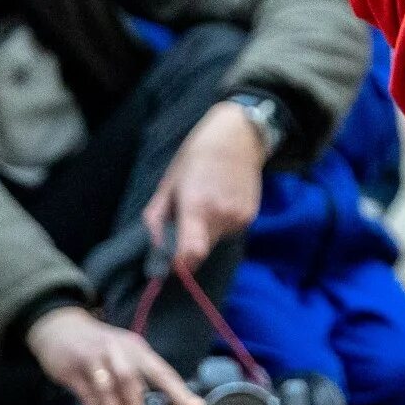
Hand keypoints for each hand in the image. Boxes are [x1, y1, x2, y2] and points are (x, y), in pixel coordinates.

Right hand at [24, 304, 199, 404]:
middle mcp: (117, 351)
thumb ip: (141, 373)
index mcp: (136, 348)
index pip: (161, 371)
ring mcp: (94, 360)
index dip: (178, 391)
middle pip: (130, 381)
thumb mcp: (125, 351)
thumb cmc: (101, 346)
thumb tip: (160, 401)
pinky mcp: (73, 371)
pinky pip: (88, 397)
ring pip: (108, 391)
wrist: (60, 327)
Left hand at [140, 98, 269, 272]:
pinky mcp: (250, 217)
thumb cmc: (196, 156)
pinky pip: (229, 232)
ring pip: (215, 241)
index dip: (180, 266)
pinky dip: (221, 224)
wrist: (238, 138)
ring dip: (206, 232)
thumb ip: (156, 220)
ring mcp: (239, 218)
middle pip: (201, 250)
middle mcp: (221, 216)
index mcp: (196, 206)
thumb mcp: (168, 185)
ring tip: (206, 204)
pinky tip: (221, 201)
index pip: (192, 252)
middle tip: (184, 222)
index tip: (172, 265)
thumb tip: (154, 250)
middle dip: (189, 245)